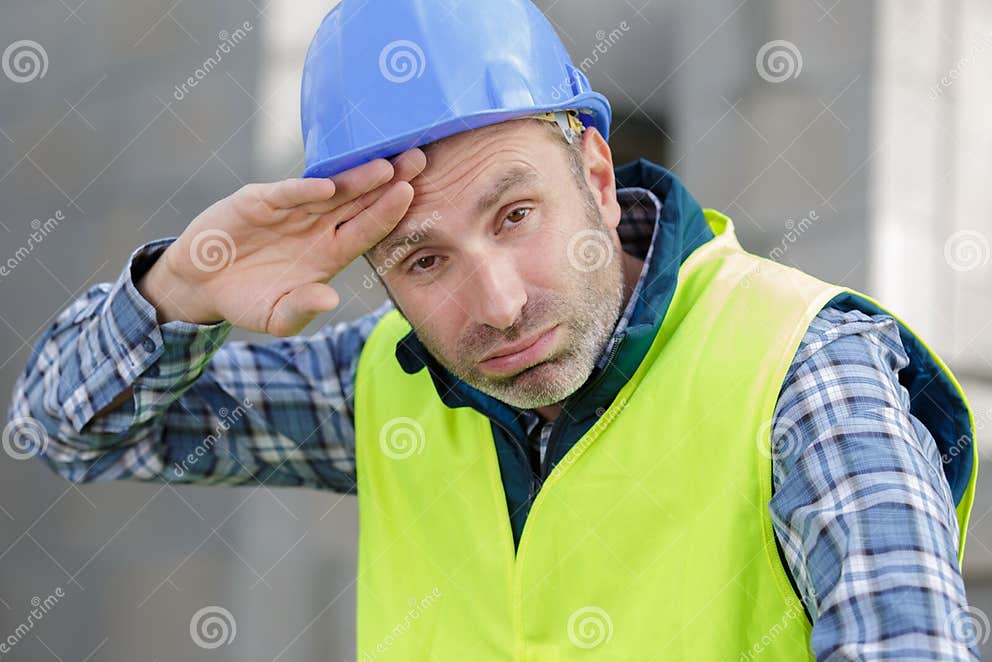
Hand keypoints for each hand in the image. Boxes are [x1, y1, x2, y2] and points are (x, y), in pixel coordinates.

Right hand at [139, 148, 425, 335]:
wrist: (200, 284)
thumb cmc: (247, 300)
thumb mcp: (276, 316)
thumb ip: (302, 309)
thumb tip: (329, 301)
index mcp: (330, 252)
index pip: (367, 229)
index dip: (388, 213)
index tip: (411, 194)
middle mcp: (316, 226)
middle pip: (358, 201)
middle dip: (388, 181)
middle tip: (419, 159)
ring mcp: (289, 212)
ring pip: (328, 191)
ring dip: (356, 178)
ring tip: (386, 164)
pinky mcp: (257, 203)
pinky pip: (285, 195)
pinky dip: (303, 191)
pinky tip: (327, 186)